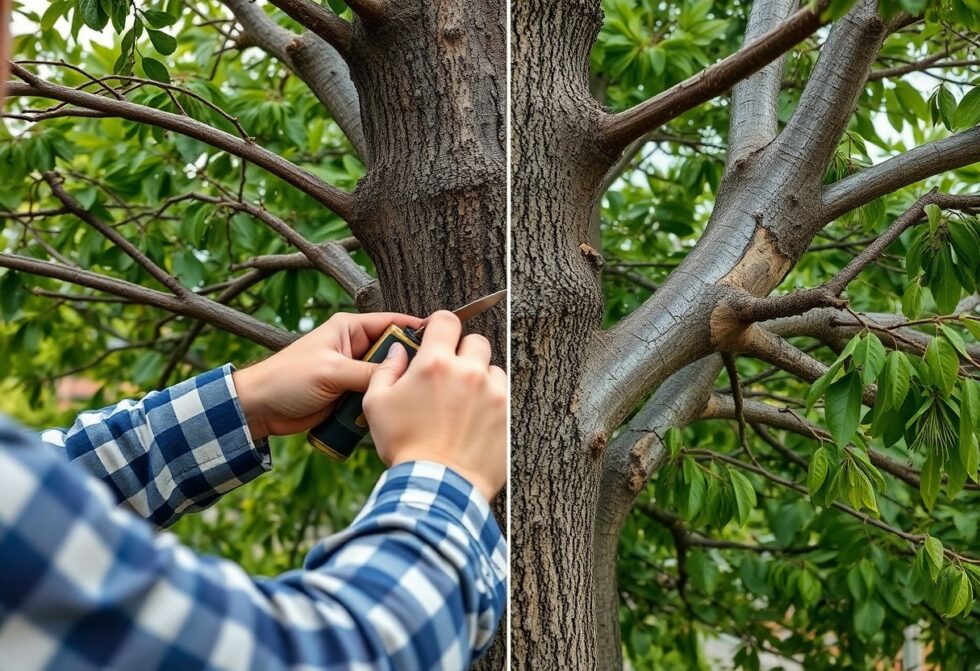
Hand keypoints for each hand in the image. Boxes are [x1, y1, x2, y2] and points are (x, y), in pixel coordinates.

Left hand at [232, 312, 422, 439]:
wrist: (259, 409)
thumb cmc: (288, 379)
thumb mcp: (332, 372)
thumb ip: (368, 372)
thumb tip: (402, 374)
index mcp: (349, 329)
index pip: (392, 323)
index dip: (417, 331)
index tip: (443, 340)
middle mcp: (354, 347)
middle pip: (394, 354)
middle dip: (406, 367)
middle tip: (427, 381)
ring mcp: (352, 372)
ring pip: (386, 379)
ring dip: (392, 389)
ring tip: (410, 400)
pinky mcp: (349, 395)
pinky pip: (374, 397)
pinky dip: (380, 405)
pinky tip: (391, 413)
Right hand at [363, 311, 506, 501]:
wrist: (438, 485)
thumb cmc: (405, 446)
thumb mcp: (377, 405)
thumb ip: (386, 370)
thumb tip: (397, 352)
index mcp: (435, 363)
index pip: (447, 320)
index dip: (441, 325)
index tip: (437, 336)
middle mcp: (468, 371)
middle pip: (475, 340)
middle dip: (462, 351)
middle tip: (449, 373)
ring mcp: (493, 392)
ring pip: (492, 368)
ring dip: (479, 377)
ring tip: (462, 401)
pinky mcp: (507, 414)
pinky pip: (503, 394)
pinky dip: (492, 399)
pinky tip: (475, 418)